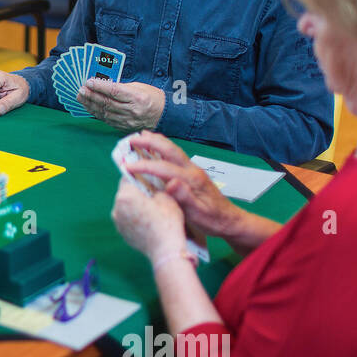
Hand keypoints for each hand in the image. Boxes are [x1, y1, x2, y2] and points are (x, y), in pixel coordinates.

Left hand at [79, 79, 164, 129]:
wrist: (164, 115)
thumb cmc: (152, 98)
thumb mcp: (140, 87)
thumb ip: (122, 87)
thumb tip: (103, 85)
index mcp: (138, 98)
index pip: (115, 91)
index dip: (100, 86)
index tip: (89, 81)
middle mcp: (132, 111)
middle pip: (107, 103)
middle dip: (91, 95)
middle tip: (81, 89)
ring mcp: (128, 121)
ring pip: (104, 112)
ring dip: (91, 104)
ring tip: (81, 97)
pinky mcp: (124, 127)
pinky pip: (107, 120)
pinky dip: (96, 113)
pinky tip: (89, 107)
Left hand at [110, 179, 188, 260]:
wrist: (166, 250)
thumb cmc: (167, 222)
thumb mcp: (166, 197)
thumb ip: (155, 187)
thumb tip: (152, 187)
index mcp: (125, 196)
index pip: (127, 178)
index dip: (138, 176)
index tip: (145, 177)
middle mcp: (116, 209)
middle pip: (125, 193)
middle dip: (137, 192)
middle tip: (152, 193)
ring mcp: (118, 223)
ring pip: (126, 207)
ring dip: (136, 206)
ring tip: (152, 209)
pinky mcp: (123, 234)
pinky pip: (128, 220)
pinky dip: (136, 218)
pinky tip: (149, 221)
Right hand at [124, 132, 243, 238]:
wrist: (229, 220)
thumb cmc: (213, 220)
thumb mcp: (198, 213)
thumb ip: (185, 197)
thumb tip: (171, 182)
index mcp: (191, 180)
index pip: (164, 168)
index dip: (144, 166)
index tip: (127, 166)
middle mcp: (192, 170)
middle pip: (170, 150)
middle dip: (150, 142)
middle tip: (132, 140)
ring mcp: (193, 170)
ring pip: (173, 150)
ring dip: (156, 141)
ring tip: (141, 136)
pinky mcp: (192, 172)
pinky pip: (174, 155)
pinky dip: (162, 148)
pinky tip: (156, 148)